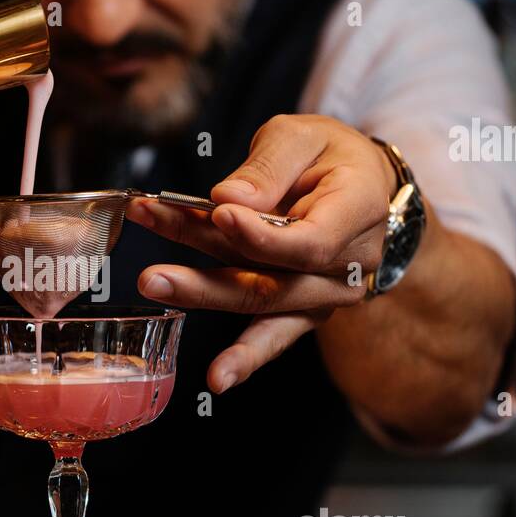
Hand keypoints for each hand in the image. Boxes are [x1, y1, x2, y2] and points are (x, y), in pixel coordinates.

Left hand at [125, 114, 397, 393]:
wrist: (365, 186)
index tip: (218, 211)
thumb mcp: (303, 136)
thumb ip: (268, 166)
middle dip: (206, 280)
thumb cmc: (331, 156)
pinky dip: (247, 359)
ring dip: (200, 295)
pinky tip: (217, 380)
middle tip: (150, 275)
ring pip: (259, 301)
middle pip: (273, 282)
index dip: (261, 234)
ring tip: (151, 286)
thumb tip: (227, 200)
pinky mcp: (302, 309)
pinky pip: (274, 336)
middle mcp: (348, 266)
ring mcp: (325, 295)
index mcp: (358, 212)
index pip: (309, 241)